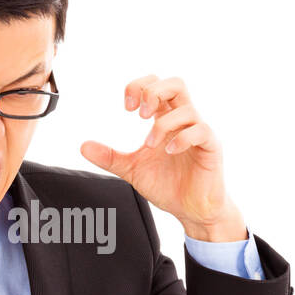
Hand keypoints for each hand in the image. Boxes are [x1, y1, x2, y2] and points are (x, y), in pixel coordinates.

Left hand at [80, 75, 246, 241]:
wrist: (190, 210)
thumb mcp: (132, 169)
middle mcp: (183, 121)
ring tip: (150, 144)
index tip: (126, 107)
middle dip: (153, 93)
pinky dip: (182, 138)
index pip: (155, 84)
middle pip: (175, 84)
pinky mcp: (211, 148)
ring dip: (162, 124)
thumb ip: (109, 157)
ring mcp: (199, 132)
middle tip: (138, 115)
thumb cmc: (168, 185)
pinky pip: (201, 131)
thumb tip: (83, 146)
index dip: (139, 87)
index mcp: (165, 119)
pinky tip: (169, 150)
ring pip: (187, 108)